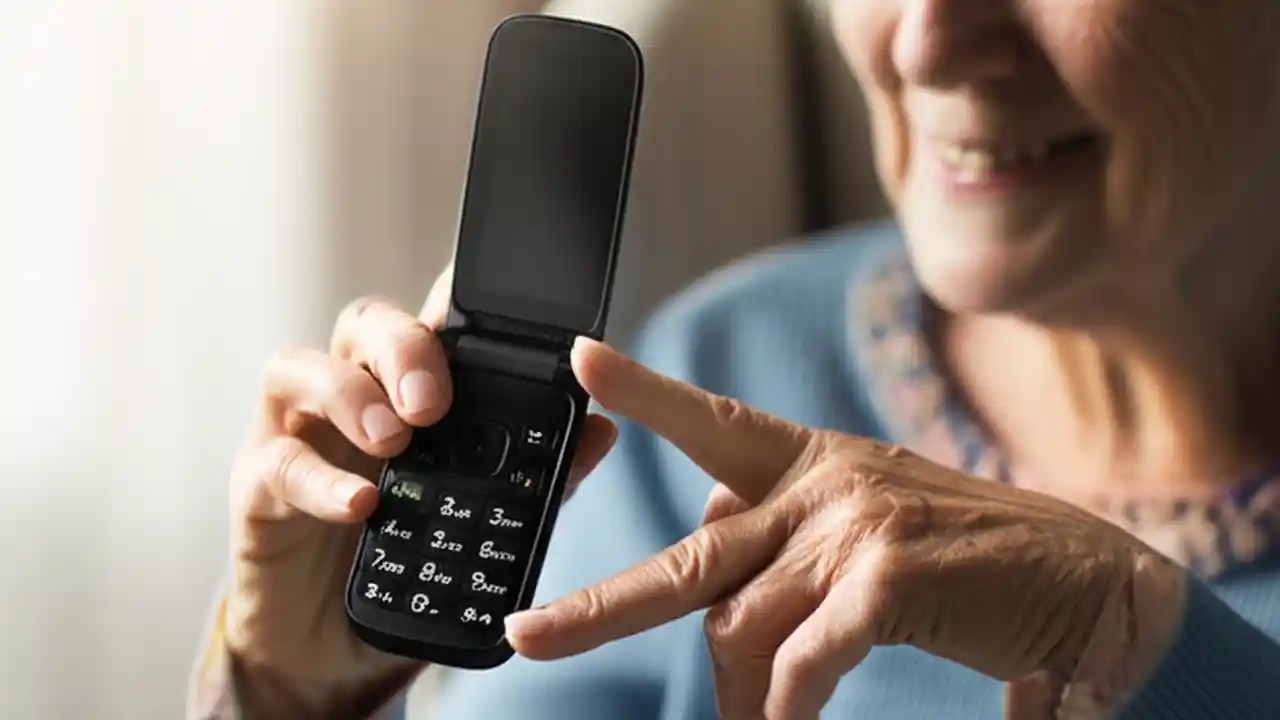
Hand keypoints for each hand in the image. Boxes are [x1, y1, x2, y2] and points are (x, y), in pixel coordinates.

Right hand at [223, 267, 617, 715]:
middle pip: (364, 325)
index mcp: (406, 390)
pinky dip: (321, 479)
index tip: (493, 302)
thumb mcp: (486, 519)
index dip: (451, 297)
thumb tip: (601, 432)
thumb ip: (539, 477)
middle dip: (403, 349)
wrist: (334, 648)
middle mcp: (349, 394)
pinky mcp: (258, 485)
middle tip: (435, 400)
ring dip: (350, 394)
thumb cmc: (406, 561)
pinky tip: (360, 504)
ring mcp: (296, 432)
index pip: (428, 321)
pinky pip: (278, 462)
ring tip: (395, 439)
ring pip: (298, 367)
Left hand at [505, 339, 1183, 718]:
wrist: (1089, 583)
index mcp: (815, 462)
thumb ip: (784, 540)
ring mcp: (856, 527)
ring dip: (741, 700)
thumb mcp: (865, 531)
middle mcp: (826, 485)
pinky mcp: (888, 578)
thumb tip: (703, 553)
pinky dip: (787, 709)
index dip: (644, 392)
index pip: (713, 424)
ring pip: (744, 631)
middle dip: (601, 606)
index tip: (580, 360)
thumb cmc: (969, 562)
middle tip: (530, 635)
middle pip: (689, 561)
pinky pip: (800, 663)